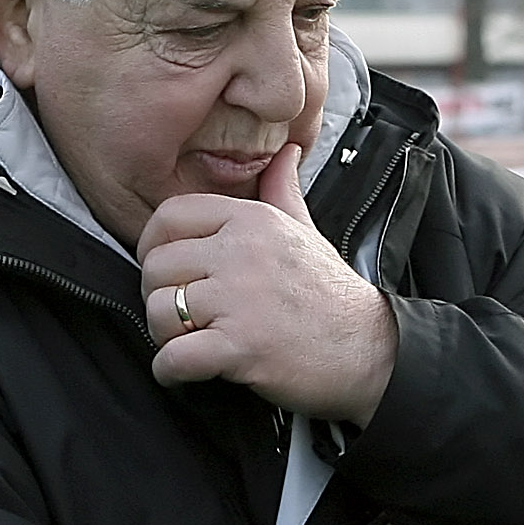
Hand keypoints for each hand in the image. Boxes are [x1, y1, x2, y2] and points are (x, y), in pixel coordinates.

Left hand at [136, 142, 397, 423]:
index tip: (165, 270)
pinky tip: (186, 372)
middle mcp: (242, 253)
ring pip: (159, 312)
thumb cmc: (332, 297)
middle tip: (183, 315)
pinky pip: (173, 357)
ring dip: (166, 336)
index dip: (153, 246)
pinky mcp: (241, 347)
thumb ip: (283, 191)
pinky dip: (170, 371)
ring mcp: (241, 300)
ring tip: (189, 342)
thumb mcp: (307, 231)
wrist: (370, 351)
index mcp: (252, 221)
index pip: (168, 217)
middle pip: (156, 267)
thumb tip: (286, 152)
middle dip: (159, 297)